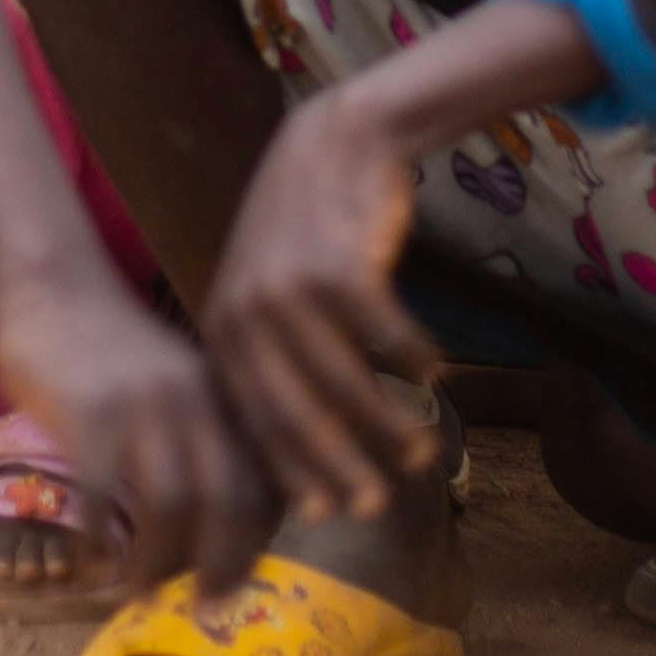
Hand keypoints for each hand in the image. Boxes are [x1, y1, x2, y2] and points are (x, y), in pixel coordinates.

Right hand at [0, 267, 279, 597]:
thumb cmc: (114, 346)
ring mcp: (142, 407)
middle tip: (207, 609)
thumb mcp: (178, 383)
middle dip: (225, 564)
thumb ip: (203, 435)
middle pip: (230, 497)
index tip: (242, 582)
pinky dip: (99, 540)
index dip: (260, 540)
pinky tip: (91, 562)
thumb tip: (220, 517)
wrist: (53, 285)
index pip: (264, 479)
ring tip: (144, 593)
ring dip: (161, 562)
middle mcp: (195, 401)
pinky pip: (102, 495)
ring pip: (173, 503)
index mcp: (224, 396)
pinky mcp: (89, 415)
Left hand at [197, 93, 440, 528]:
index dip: (292, 473)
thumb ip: (271, 359)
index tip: (328, 514)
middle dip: (336, 468)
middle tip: (375, 507)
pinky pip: (384, 334)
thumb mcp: (265, 293)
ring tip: (422, 451)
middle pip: (293, 414)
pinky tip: (434, 374)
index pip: (253, 421)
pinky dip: (412, 360)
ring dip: (388, 425)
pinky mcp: (340, 265)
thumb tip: (300, 450)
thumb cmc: (307, 231)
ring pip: (345, 382)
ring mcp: (290, 290)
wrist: (333, 140)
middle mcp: (246, 314)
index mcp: (222, 330)